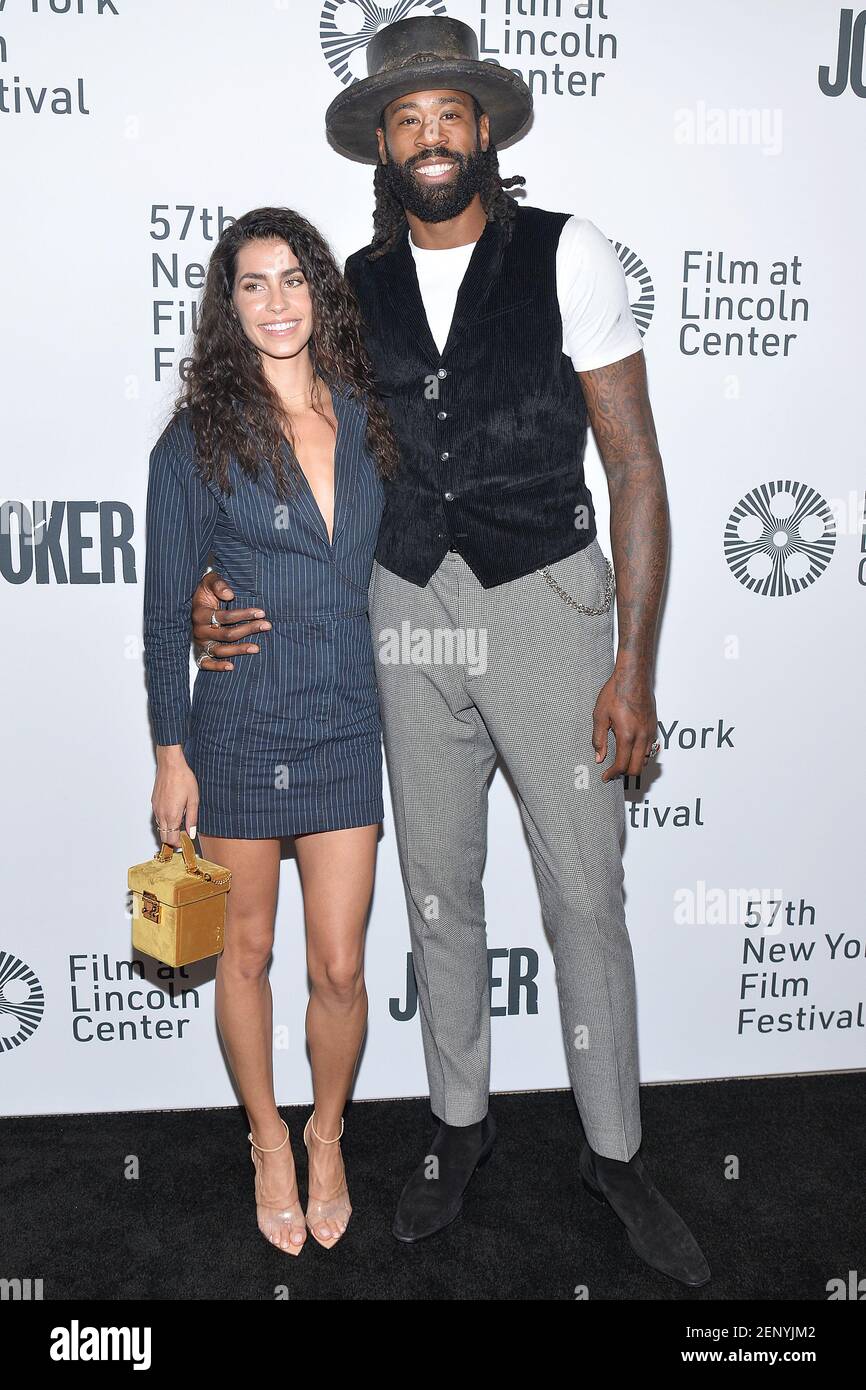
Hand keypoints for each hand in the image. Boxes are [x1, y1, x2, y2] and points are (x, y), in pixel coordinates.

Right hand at [151, 750, 199, 847]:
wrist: (171, 765)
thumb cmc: (183, 779)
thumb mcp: (193, 800)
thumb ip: (192, 819)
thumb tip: (191, 834)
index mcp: (171, 815)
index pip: (171, 839)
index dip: (178, 844)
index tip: (186, 842)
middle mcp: (161, 814)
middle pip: (163, 836)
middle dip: (173, 839)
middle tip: (183, 835)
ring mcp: (156, 808)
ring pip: (160, 827)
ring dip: (169, 829)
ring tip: (181, 821)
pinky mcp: (154, 802)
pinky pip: (158, 817)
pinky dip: (165, 820)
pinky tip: (174, 812)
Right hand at [191, 571, 269, 670]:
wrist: (194, 604)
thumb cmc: (206, 592)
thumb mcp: (209, 581)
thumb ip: (218, 584)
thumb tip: (230, 595)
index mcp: (200, 613)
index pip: (224, 617)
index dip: (244, 614)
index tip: (261, 613)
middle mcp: (199, 630)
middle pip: (226, 634)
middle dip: (248, 630)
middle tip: (266, 626)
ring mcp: (200, 643)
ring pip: (220, 650)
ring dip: (239, 650)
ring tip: (257, 648)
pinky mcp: (200, 653)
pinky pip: (206, 663)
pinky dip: (217, 667)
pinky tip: (231, 667)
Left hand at [592, 661, 657, 781]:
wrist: (633, 677)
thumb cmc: (616, 692)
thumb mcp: (600, 716)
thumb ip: (599, 739)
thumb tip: (599, 757)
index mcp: (627, 736)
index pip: (622, 765)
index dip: (612, 774)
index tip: (605, 777)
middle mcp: (642, 737)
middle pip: (637, 768)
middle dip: (624, 773)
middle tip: (612, 772)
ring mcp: (650, 732)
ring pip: (646, 759)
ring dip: (634, 764)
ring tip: (621, 761)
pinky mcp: (654, 727)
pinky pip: (650, 748)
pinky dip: (641, 755)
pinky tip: (631, 749)